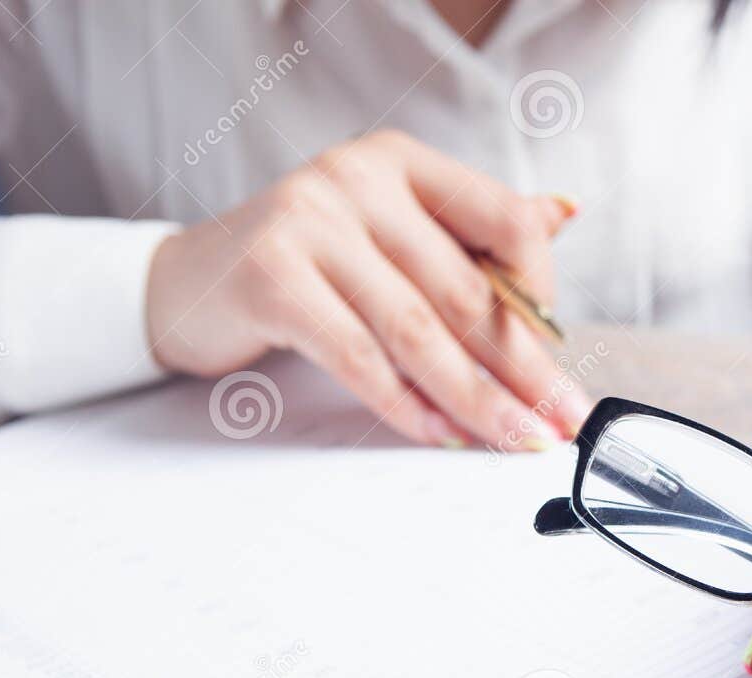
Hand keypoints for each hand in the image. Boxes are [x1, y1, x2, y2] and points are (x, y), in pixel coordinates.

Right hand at [146, 129, 583, 448]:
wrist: (186, 283)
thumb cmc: (306, 265)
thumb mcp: (391, 234)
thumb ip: (472, 231)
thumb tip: (564, 212)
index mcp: (401, 164)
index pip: (504, 222)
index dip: (541, 296)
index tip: (560, 359)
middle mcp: (358, 179)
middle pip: (467, 290)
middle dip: (523, 368)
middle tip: (561, 420)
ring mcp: (310, 222)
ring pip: (419, 330)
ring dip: (476, 398)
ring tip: (515, 439)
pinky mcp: (272, 277)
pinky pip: (360, 356)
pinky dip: (406, 405)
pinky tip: (440, 434)